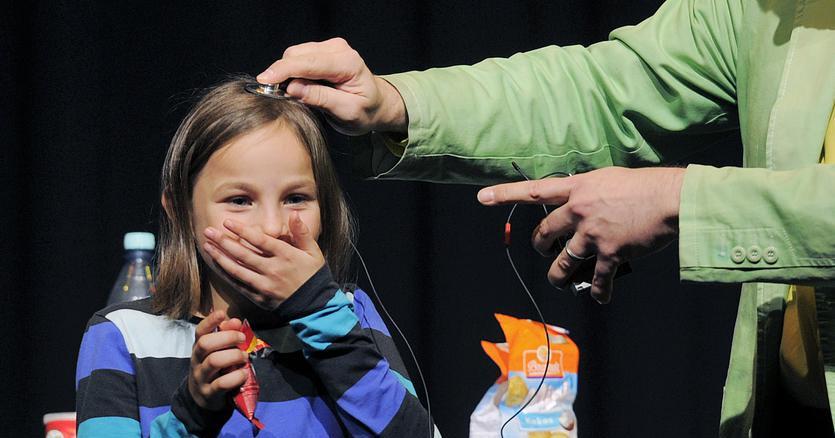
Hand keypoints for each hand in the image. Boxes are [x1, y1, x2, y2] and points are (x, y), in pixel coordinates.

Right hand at [188, 310, 248, 410]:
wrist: (201, 399)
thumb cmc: (215, 370)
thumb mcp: (218, 352)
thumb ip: (226, 336)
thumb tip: (235, 321)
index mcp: (198, 348)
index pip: (200, 331)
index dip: (210, 321)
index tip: (222, 314)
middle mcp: (196, 361)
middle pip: (205, 344)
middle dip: (227, 338)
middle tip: (242, 339)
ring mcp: (201, 378)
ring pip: (214, 361)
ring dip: (234, 356)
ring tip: (244, 357)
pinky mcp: (209, 393)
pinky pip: (222, 383)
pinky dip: (236, 376)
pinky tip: (243, 373)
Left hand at [202, 212, 325, 309]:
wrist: (315, 306)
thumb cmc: (314, 276)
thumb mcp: (313, 252)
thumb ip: (302, 233)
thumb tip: (294, 214)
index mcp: (286, 256)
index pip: (260, 240)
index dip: (242, 231)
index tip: (227, 222)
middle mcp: (273, 270)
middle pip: (243, 254)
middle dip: (223, 241)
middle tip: (209, 231)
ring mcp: (264, 285)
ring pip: (237, 269)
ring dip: (220, 257)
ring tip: (207, 245)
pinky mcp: (259, 297)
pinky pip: (238, 284)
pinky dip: (226, 274)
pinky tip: (217, 264)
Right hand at [257, 37, 406, 134]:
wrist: (377, 104)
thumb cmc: (366, 111)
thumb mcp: (347, 112)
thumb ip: (321, 98)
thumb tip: (292, 88)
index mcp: (348, 63)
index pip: (308, 63)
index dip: (283, 71)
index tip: (265, 81)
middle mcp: (338, 49)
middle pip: (297, 55)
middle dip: (282, 74)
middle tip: (279, 97)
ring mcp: (330, 47)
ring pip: (294, 55)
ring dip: (287, 73)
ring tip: (295, 94)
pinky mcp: (322, 51)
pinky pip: (298, 57)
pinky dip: (292, 72)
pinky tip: (299, 86)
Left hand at [477, 166, 685, 303]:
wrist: (670, 198)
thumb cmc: (644, 185)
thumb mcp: (607, 179)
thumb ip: (587, 191)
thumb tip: (577, 200)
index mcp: (577, 189)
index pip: (534, 191)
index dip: (505, 194)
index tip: (482, 198)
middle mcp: (579, 211)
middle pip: (544, 234)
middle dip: (539, 245)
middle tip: (542, 249)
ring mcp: (593, 234)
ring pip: (562, 263)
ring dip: (558, 276)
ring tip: (559, 281)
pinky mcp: (611, 253)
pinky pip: (599, 279)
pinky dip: (600, 292)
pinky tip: (601, 297)